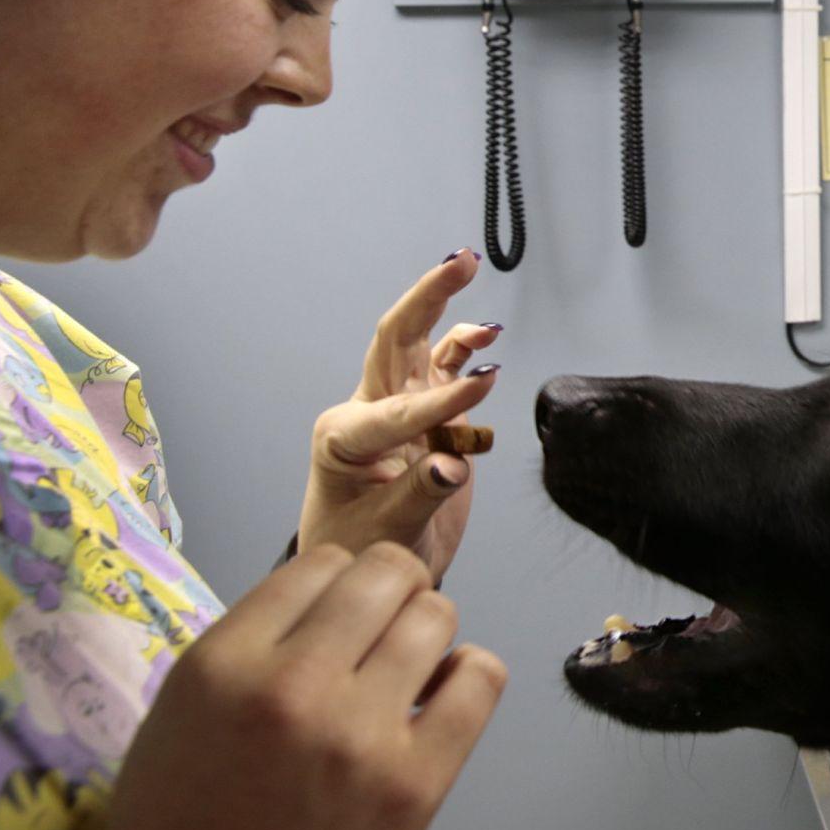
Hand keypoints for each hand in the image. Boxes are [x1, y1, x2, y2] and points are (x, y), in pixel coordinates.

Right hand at [109, 543, 506, 829]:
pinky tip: (437, 697)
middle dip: (390, 591)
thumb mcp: (189, 704)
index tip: (333, 619)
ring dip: (425, 633)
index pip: (322, 561)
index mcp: (224, 663)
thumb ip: (260, 635)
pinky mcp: (413, 783)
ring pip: (436, 614)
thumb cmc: (190, 809)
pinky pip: (481, 677)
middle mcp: (292, 687)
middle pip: (388, 571)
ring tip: (402, 669)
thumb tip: (345, 586)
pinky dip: (467, 676)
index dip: (335, 585)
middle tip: (378, 630)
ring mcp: (358, 735)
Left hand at [300, 249, 500, 581]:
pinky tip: (486, 335)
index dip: (442, 400)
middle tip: (457, 263)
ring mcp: (397, 407)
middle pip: (393, 341)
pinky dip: (464, 348)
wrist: (365, 566)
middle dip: (425, 299)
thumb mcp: (385, 535)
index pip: (396, 411)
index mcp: (343, 438)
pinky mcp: (425, 415)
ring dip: (442, 305)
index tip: (486, 385)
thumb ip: (418, 496)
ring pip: (416, 344)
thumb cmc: (359, 551)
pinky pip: (443, 369)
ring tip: (466, 266)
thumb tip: (451, 466)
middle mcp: (365, 412)